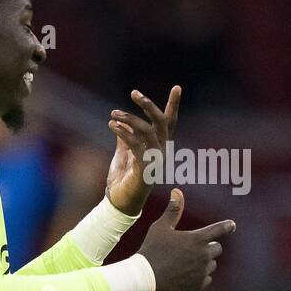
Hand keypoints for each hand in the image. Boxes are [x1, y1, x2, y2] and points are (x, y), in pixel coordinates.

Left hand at [105, 86, 180, 215]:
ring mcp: (154, 160)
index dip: (173, 105)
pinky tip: (113, 126)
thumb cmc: (121, 180)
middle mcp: (160, 151)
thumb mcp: (123, 154)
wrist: (118, 203)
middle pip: (161, 122)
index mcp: (157, 147)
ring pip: (148, 131)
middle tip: (134, 93)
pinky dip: (124, 133)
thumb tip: (120, 123)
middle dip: (149, 106)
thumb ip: (125, 139)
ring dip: (130, 119)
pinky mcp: (145, 168)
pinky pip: (137, 144)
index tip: (178, 87)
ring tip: (113, 113)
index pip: (168, 123)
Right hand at [137, 188, 234, 290]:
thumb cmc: (152, 249)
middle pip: (216, 248)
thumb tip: (177, 191)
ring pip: (211, 264)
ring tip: (185, 264)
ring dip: (203, 262)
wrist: (145, 277)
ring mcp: (202, 271)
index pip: (220, 229)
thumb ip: (173, 211)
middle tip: (192, 249)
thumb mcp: (160, 228)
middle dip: (208, 247)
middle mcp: (204, 255)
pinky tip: (185, 275)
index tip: (232, 225)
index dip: (227, 226)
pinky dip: (198, 277)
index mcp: (197, 239)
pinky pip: (206, 279)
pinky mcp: (198, 285)